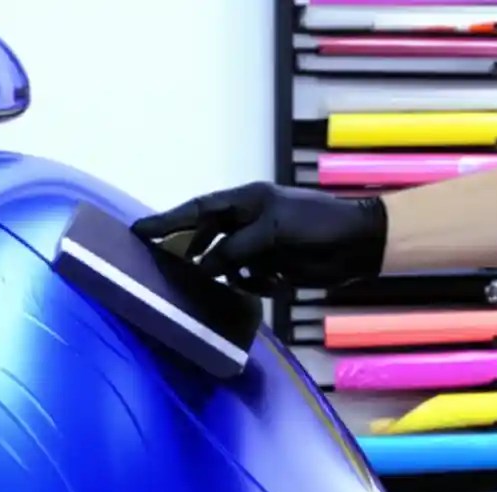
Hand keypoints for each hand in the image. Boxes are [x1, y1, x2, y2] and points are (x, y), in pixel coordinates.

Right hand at [131, 182, 387, 292]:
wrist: (358, 244)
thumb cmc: (317, 226)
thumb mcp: (272, 233)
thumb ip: (234, 249)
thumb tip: (205, 266)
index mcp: (245, 201)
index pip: (197, 209)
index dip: (166, 221)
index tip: (138, 232)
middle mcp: (248, 221)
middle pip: (207, 239)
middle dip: (197, 255)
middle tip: (173, 272)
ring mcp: (260, 244)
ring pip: (228, 264)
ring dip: (235, 276)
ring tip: (254, 279)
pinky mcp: (273, 266)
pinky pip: (249, 279)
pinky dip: (258, 285)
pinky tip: (276, 284)